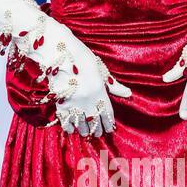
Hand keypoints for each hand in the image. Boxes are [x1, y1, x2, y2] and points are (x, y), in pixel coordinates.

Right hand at [30, 19, 131, 135]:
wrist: (58, 52)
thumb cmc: (80, 58)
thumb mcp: (100, 69)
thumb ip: (113, 85)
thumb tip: (128, 93)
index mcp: (99, 92)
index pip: (107, 114)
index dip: (109, 123)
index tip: (110, 129)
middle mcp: (88, 100)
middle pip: (95, 121)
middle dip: (98, 129)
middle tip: (99, 134)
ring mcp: (73, 103)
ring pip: (81, 124)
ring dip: (84, 131)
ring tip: (86, 133)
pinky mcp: (59, 104)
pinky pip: (65, 121)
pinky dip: (69, 127)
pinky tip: (71, 129)